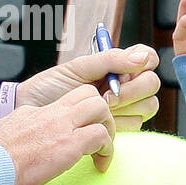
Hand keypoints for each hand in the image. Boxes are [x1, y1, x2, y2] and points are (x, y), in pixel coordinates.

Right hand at [0, 83, 115, 184]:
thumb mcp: (5, 140)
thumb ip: (19, 138)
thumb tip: (22, 149)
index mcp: (33, 113)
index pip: (65, 102)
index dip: (80, 114)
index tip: (82, 133)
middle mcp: (49, 114)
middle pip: (87, 94)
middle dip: (101, 113)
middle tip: (100, 138)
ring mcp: (60, 126)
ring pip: (100, 108)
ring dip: (108, 129)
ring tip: (102, 152)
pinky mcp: (68, 143)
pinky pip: (101, 136)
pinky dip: (107, 150)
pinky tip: (100, 165)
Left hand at [16, 44, 159, 131]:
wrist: (34, 113)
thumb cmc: (50, 87)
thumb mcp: (77, 68)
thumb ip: (109, 59)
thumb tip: (140, 57)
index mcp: (116, 65)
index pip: (147, 58)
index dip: (142, 63)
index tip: (120, 73)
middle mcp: (124, 84)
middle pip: (152, 84)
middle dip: (132, 90)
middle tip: (107, 96)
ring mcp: (124, 107)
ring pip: (148, 106)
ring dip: (126, 107)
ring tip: (101, 107)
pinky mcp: (119, 127)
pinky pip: (136, 125)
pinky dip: (121, 122)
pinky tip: (101, 120)